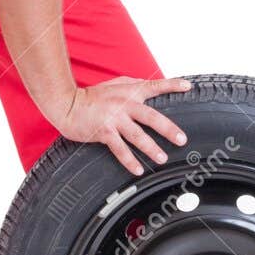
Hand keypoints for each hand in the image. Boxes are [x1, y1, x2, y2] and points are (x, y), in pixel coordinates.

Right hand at [51, 76, 192, 175]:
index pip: (154, 86)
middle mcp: (124, 104)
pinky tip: (138, 170)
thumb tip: (150, 85)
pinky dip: (129, 160)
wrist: (67, 104)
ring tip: (162, 158)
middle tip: (182, 139)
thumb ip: (133, 85)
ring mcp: (114, 119)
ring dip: (151, 148)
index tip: (187, 87)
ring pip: (137, 135)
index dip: (171, 85)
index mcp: (129, 91)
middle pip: (151, 117)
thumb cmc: (92, 96)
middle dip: (168, 129)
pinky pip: (119, 149)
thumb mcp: (114, 85)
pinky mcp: (104, 132)